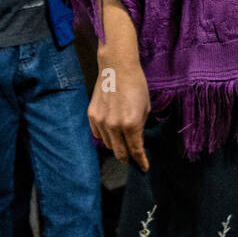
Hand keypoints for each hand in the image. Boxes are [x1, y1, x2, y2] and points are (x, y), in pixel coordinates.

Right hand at [88, 53, 149, 171]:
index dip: (141, 161)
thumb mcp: (145, 108)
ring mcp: (101, 122)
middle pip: (120, 153)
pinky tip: (111, 132)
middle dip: (128, 158)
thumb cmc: (136, 85)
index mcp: (131, 124)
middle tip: (133, 160)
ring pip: (107, 145)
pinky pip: (98, 134)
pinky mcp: (92, 116)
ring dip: (116, 146)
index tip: (144, 167)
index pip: (136, 151)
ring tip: (122, 142)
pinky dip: (105, 136)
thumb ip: (140, 127)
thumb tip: (136, 140)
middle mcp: (114, 126)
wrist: (117, 68)